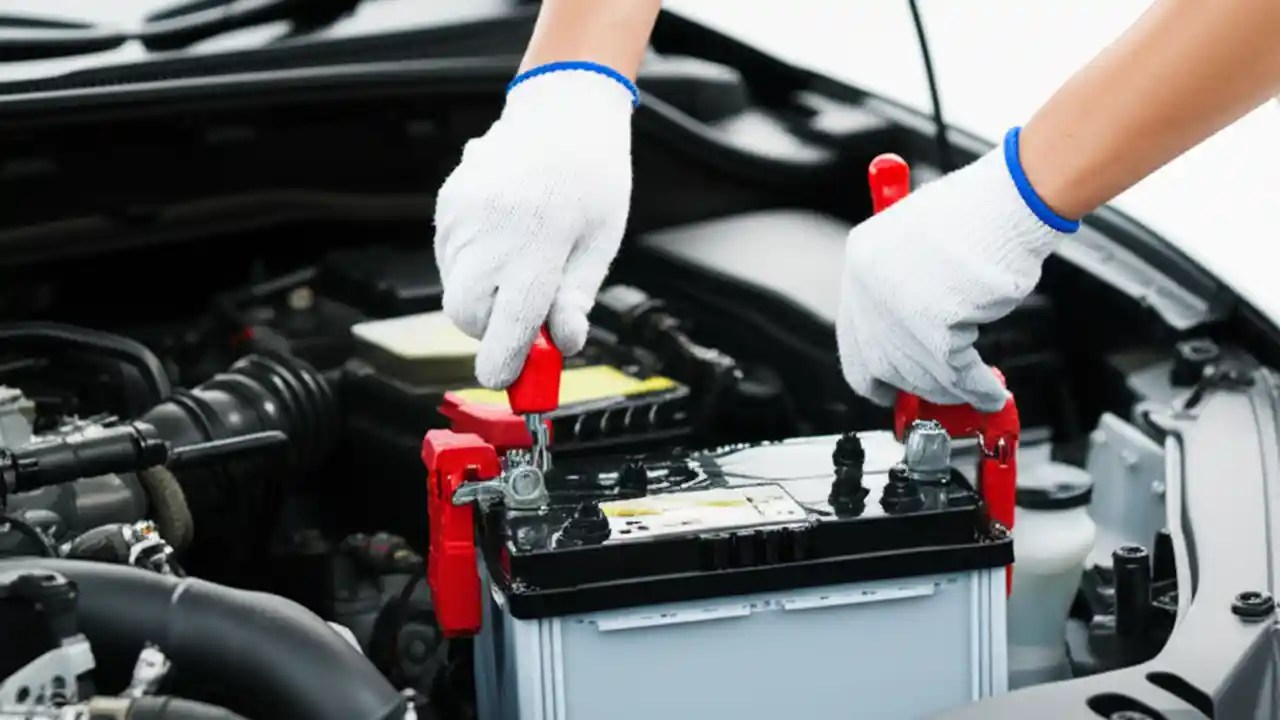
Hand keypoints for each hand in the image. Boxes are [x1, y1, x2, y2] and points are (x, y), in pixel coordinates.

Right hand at [433, 70, 633, 387]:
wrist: (563, 110)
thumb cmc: (592, 175)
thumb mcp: (600, 242)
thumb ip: (575, 298)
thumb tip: (562, 345)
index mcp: (540, 243)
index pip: (507, 324)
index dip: (503, 362)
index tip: (504, 379)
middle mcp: (493, 230)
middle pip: (466, 314)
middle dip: (490, 329)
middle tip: (523, 317)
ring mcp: (463, 214)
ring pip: (453, 287)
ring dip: (480, 295)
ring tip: (519, 264)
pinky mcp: (447, 203)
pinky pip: (448, 256)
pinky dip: (470, 265)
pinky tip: (502, 240)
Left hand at [837, 144, 1072, 411]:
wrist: (1011, 200)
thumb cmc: (978, 214)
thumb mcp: (919, 244)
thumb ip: (906, 291)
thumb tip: (912, 348)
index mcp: (862, 259)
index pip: (854, 337)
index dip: (874, 372)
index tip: (889, 388)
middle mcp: (870, 283)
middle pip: (883, 364)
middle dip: (917, 387)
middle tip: (941, 396)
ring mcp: (899, 305)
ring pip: (921, 373)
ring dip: (952, 390)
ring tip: (978, 391)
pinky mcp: (936, 323)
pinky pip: (955, 372)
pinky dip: (976, 388)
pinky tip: (990, 391)